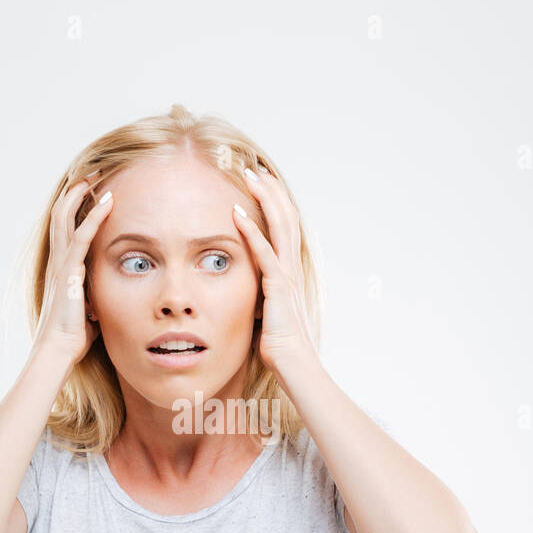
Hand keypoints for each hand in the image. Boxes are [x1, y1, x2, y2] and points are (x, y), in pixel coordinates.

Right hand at [32, 172, 113, 366]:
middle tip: (93, 172)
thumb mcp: (88, 308)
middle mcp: (58, 260)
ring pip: (65, 217)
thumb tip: (103, 296)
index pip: (65, 226)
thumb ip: (93, 294)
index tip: (91, 189)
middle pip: (61, 213)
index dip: (75, 205)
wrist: (58, 350)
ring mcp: (61, 264)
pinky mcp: (69, 271)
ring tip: (96, 175)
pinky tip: (108, 202)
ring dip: (81, 193)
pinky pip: (81, 236)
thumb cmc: (72, 336)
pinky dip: (94, 217)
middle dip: (76, 190)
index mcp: (61, 267)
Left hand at [231, 166, 319, 372]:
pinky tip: (236, 213)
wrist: (295, 364)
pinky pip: (264, 253)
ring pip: (279, 226)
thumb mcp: (267, 312)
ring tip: (250, 176)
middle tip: (256, 168)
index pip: (284, 228)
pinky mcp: (277, 287)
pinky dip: (250, 231)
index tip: (262, 184)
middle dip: (271, 191)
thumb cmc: (281, 346)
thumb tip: (249, 291)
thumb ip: (260, 295)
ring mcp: (286, 275)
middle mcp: (291, 268)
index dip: (275, 203)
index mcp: (289, 272)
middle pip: (285, 218)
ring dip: (265, 199)